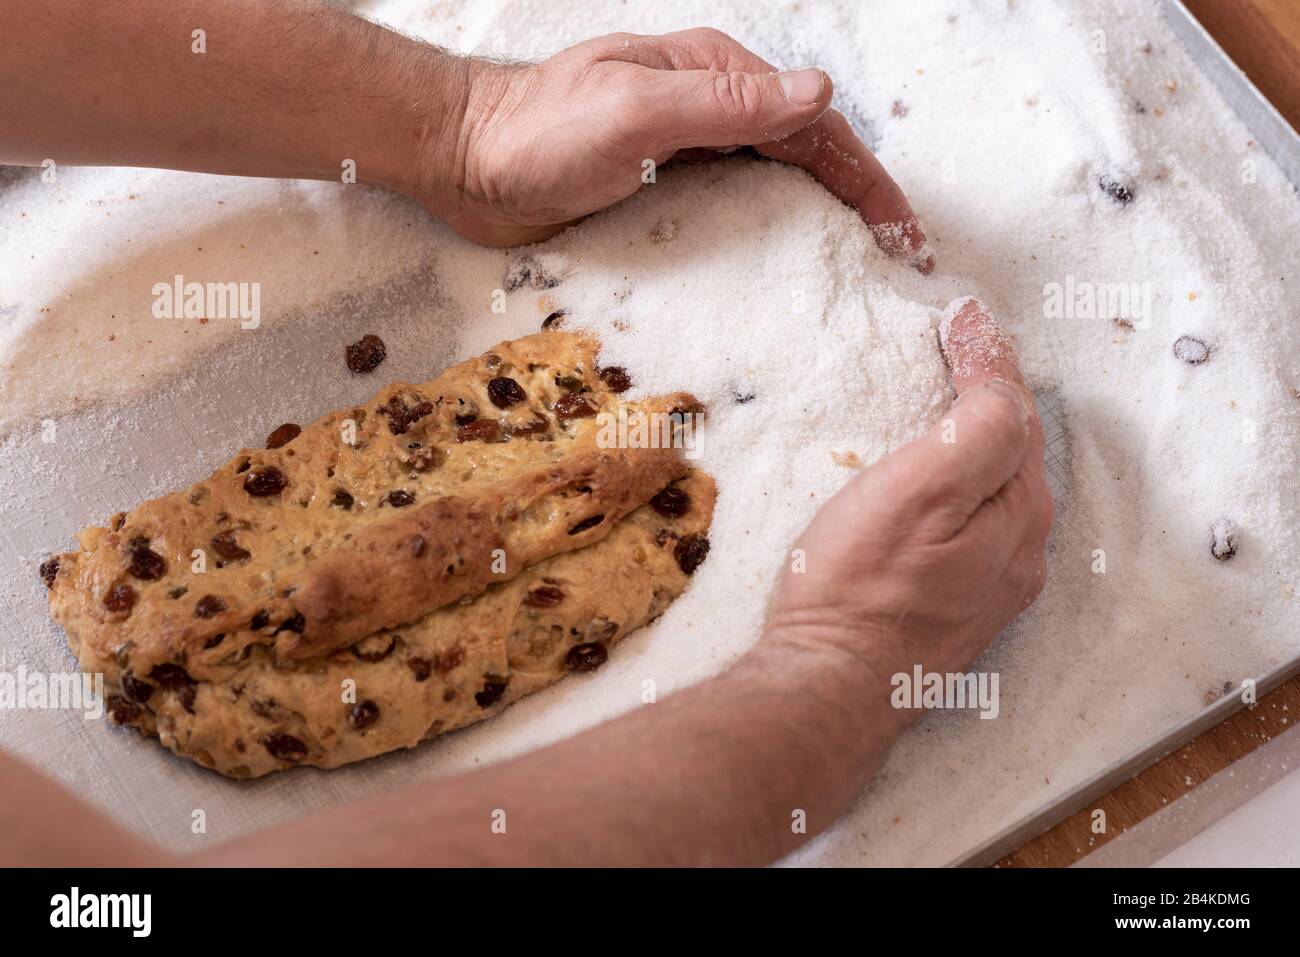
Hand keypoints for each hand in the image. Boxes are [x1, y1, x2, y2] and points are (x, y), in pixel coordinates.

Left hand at [417, 28, 932, 270]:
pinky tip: (784, 271)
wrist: (463, 162)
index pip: (814, 124)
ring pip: (773, 184)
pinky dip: (769, 237)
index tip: (902, 233)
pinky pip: (731, 212)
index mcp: (712, 76)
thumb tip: (818, 90)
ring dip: (820, 220)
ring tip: (856, 271)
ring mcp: (683, 151)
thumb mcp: (636, 111)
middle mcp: (706, 108)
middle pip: (804, 154)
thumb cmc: (538, 132)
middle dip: (858, 201)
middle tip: (898, 260)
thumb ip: (725, 102)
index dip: (866, 178)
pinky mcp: (659, 191)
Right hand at [761, 298, 1053, 695]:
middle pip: (1009, 453)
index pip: (1012, 411)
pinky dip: (956, 489)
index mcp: (1019, 513)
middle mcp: (1020, 552)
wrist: (825, 689)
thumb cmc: (859, 587)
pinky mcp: (951, 611)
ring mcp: (989, 588)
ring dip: (973, 443)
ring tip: (943, 404)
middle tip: (956, 349)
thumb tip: (995, 360)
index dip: (985, 358)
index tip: (958, 314)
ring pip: (990, 493)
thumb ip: (976, 424)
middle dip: (988, 397)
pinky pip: (968, 531)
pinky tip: (928, 488)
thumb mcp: (920, 488)